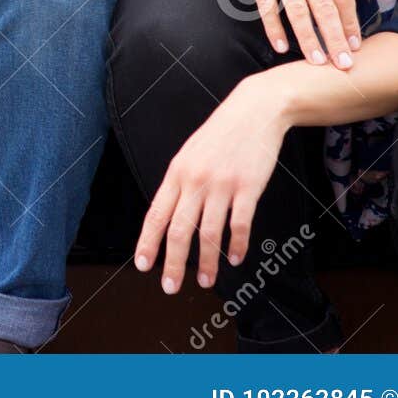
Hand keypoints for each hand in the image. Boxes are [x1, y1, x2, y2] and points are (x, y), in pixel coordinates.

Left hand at [134, 78, 290, 293]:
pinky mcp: (248, 187)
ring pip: (208, 233)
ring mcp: (222, 185)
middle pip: (178, 230)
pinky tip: (235, 258)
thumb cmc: (220, 134)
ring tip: (205, 281)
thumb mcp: (189, 154)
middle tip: (169, 287)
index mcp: (176, 173)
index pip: (155, 215)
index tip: (143, 266)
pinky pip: (239, 224)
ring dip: (206, 262)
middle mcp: (195, 181)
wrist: (254, 111)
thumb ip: (180, 184)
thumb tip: (169, 216)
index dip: (148, 243)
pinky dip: (236, 245)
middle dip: (172, 263)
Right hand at [209, 0, 372, 68]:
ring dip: (309, 39)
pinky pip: (267, 5)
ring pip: (299, 10)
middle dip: (336, 39)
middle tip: (344, 66)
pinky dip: (274, 28)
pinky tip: (281, 47)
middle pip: (325, 7)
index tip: (356, 47)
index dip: (351, 23)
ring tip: (317, 62)